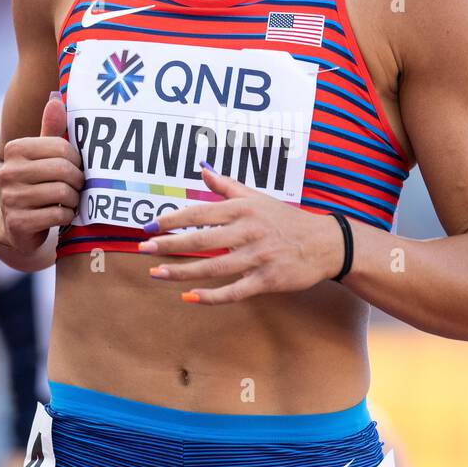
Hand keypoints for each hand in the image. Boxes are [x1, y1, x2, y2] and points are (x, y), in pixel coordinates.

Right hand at [0, 92, 82, 254]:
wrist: (14, 223)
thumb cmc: (35, 183)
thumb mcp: (41, 156)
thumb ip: (50, 130)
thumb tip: (57, 100)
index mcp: (15, 150)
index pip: (61, 147)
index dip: (77, 159)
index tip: (77, 167)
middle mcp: (8, 173)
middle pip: (63, 170)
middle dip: (78, 180)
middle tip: (78, 185)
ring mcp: (11, 199)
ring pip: (63, 193)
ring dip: (74, 199)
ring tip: (70, 199)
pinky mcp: (18, 223)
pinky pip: (57, 215)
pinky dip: (67, 216)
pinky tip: (62, 214)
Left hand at [136, 163, 345, 303]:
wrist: (325, 243)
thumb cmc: (285, 219)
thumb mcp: (257, 198)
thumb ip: (227, 186)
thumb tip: (203, 168)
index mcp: (243, 209)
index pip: (200, 212)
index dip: (173, 219)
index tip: (149, 225)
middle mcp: (249, 231)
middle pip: (201, 240)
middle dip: (169, 245)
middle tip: (142, 249)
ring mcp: (258, 257)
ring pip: (213, 267)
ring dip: (181, 272)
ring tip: (156, 274)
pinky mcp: (267, 280)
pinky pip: (234, 291)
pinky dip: (211, 296)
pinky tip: (189, 297)